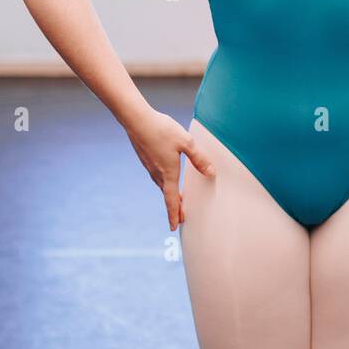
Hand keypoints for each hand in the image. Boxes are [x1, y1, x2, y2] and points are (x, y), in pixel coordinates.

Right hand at [124, 109, 214, 229]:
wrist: (136, 119)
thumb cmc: (162, 130)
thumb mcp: (186, 143)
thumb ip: (199, 158)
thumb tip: (211, 173)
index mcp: (168, 173)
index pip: (171, 200)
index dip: (174, 215)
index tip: (174, 228)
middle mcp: (157, 173)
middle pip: (167, 195)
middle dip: (174, 207)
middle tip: (180, 219)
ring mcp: (149, 166)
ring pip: (161, 185)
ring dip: (169, 195)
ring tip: (176, 200)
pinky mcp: (146, 158)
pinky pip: (156, 176)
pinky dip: (163, 183)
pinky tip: (166, 176)